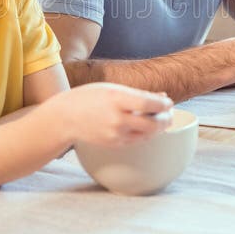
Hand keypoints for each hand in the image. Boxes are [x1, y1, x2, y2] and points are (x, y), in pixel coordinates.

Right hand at [52, 83, 173, 146]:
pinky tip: (146, 126)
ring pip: (147, 134)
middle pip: (152, 124)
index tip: (168, 102)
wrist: (65, 117)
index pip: (148, 104)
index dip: (162, 104)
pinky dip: (145, 134)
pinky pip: (137, 140)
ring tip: (161, 120)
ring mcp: (115, 134)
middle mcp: (116, 118)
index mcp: (115, 98)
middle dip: (165, 119)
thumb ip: (137, 94)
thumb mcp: (112, 89)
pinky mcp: (114, 144)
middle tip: (169, 113)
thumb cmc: (89, 98)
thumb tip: (162, 98)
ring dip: (158, 128)